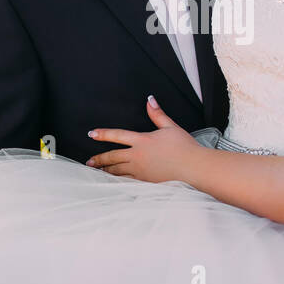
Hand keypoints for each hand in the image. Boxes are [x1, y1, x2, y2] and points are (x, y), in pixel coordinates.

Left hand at [85, 96, 204, 183]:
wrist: (194, 169)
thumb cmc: (185, 147)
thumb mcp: (171, 127)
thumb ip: (157, 114)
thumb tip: (149, 99)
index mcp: (142, 140)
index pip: (117, 135)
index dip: (103, 134)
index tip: (91, 134)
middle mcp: (138, 156)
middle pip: (113, 157)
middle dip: (99, 159)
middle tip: (89, 161)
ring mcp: (141, 171)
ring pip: (117, 171)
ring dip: (106, 171)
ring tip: (97, 172)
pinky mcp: (146, 183)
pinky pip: (127, 182)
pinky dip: (117, 182)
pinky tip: (113, 183)